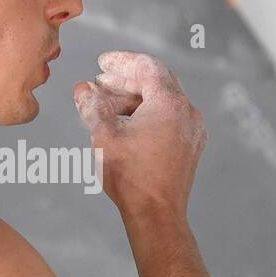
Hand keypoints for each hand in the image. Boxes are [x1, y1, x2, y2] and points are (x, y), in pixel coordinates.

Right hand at [73, 50, 207, 218]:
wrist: (156, 215)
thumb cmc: (132, 176)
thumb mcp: (104, 135)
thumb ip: (92, 106)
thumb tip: (83, 90)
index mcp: (170, 103)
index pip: (147, 66)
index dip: (122, 61)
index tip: (101, 62)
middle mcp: (188, 112)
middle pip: (156, 82)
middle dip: (125, 81)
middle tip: (99, 83)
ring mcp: (192, 131)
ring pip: (161, 102)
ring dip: (133, 100)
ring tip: (104, 107)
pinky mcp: (189, 148)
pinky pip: (168, 120)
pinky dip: (146, 116)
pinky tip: (124, 126)